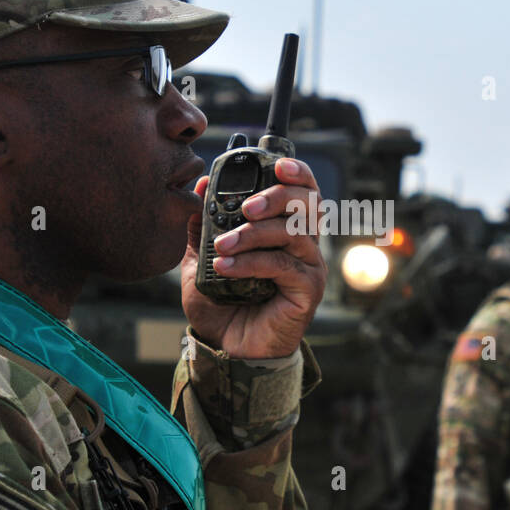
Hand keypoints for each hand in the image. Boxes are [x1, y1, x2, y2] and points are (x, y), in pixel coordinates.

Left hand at [180, 157, 326, 358]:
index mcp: (285, 228)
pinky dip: (252, 262)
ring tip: (222, 246)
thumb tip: (200, 186)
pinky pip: (283, 265)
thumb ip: (202, 224)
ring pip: (292, 232)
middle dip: (277, 196)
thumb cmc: (220, 302)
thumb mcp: (201, 258)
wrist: (225, 346)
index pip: (302, 190)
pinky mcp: (308, 290)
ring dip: (254, 234)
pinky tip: (226, 268)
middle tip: (245, 208)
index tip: (277, 164)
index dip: (297, 172)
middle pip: (308, 203)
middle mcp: (304, 243)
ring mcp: (309, 266)